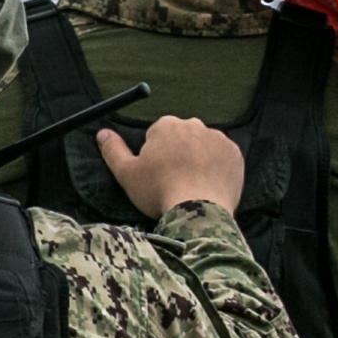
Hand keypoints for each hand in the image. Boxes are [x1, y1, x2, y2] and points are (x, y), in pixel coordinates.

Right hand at [97, 116, 243, 216]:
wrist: (199, 212)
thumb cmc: (159, 191)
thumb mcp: (126, 173)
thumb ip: (113, 150)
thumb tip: (102, 133)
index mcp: (167, 125)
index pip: (157, 134)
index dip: (154, 155)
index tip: (155, 174)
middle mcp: (195, 125)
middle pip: (182, 137)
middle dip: (177, 153)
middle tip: (173, 180)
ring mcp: (219, 139)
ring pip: (203, 146)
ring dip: (197, 159)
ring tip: (191, 185)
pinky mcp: (235, 155)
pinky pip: (223, 157)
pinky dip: (216, 168)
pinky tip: (208, 185)